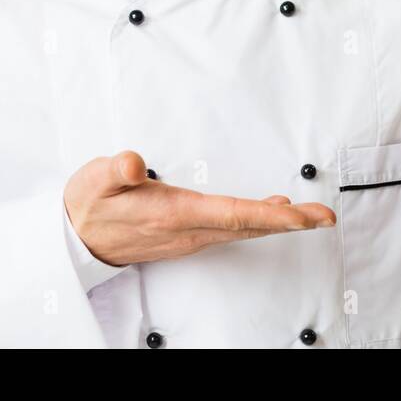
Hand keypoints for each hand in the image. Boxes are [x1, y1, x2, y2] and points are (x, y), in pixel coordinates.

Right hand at [63, 150, 336, 265]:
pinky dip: (256, 220)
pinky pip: (231, 229)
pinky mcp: (187, 234)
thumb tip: (134, 162)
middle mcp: (188, 230)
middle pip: (248, 226)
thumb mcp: (96, 181)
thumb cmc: (89, 205)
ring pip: (243, 229)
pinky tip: (271, 210)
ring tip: (309, 214)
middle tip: (326, 217)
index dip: (270, 215)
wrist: (74, 239)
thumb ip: (116, 170)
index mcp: (174, 214)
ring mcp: (190, 236)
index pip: (232, 215)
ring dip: (278, 222)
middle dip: (291, 223)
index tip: (302, 216)